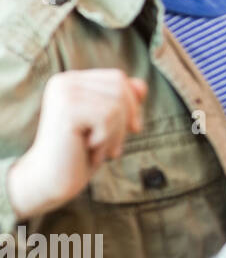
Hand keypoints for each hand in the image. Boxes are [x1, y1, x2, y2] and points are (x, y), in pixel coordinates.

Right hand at [7, 70, 146, 220]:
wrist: (51, 179)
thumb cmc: (82, 151)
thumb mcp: (110, 123)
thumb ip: (124, 101)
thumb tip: (141, 85)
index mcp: (72, 80)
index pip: (117, 78)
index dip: (132, 104)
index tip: (132, 129)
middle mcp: (64, 82)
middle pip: (119, 88)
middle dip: (126, 119)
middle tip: (114, 145)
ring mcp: (63, 94)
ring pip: (116, 104)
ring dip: (116, 133)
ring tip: (99, 148)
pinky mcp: (66, 110)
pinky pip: (107, 117)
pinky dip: (106, 139)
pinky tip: (88, 149)